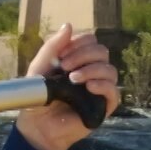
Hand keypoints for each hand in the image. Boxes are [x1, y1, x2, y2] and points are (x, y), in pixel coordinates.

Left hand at [13, 24, 118, 149]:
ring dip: (92, 69)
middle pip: (102, 51)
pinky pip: (114, 92)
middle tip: (65, 67)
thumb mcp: (40, 67)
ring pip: (110, 69)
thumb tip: (69, 25)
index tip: (61, 56)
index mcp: (78, 59)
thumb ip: (53, 46)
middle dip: (83, 55)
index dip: (79, 43)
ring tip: (73, 79)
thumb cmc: (38, 96)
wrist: (37, 124)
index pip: (90, 41)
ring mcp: (99, 88)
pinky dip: (103, 86)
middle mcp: (92, 71)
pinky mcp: (103, 106)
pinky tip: (89, 87)